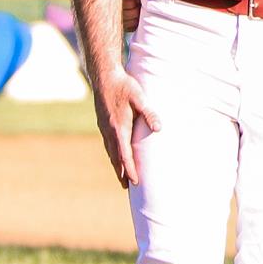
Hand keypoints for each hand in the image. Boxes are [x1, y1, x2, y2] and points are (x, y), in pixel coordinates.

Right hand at [91, 67, 159, 188]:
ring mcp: (104, 127)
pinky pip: (107, 143)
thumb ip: (149, 113)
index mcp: (118, 127)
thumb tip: (159, 128)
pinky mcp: (102, 123)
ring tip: (121, 176)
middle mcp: (109, 130)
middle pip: (115, 157)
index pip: (124, 154)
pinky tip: (115, 155)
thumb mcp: (139, 98)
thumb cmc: (124, 86)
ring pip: (110, 151)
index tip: (135, 182)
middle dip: (122, 172)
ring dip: (116, 164)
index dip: (130, 169)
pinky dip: (112, 153)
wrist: (104, 76)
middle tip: (127, 187)